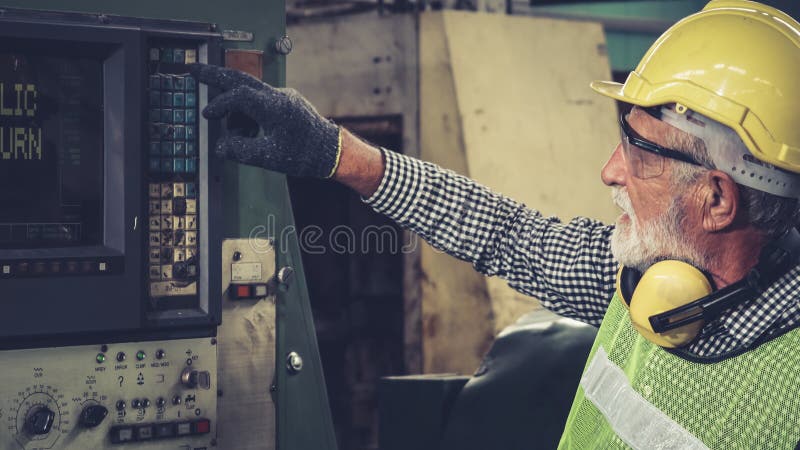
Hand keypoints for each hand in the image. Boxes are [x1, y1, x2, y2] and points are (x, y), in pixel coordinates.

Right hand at [190, 63, 341, 177]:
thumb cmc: (305, 155)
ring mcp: (282, 97)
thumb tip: (219, 147)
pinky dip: (249, 115)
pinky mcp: (285, 103)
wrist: (333, 151)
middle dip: (214, 75)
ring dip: (237, 112)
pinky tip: (252, 134)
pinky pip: (260, 103)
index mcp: (273, 107)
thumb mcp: (269, 158)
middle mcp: (277, 96)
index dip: (219, 104)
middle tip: (193, 69)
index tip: (208, 115)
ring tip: (239, 137)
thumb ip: (240, 151)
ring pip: (249, 95)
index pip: (238, 95)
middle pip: (240, 79)